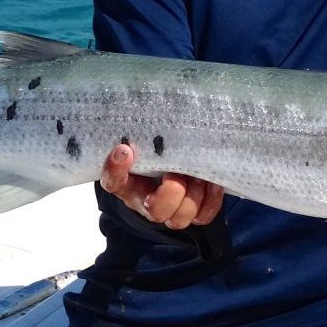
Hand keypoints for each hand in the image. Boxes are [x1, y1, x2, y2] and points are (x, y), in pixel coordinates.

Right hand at [99, 142, 224, 229]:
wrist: (170, 166)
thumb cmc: (155, 152)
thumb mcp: (146, 143)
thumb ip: (146, 135)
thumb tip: (156, 107)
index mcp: (127, 182)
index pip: (113, 182)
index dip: (115, 170)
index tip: (124, 150)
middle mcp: (145, 202)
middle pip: (155, 211)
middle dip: (170, 193)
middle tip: (175, 173)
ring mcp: (170, 211)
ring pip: (180, 218)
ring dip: (193, 195)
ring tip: (198, 175)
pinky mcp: (193, 213)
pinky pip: (203, 216)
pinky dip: (211, 200)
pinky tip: (213, 182)